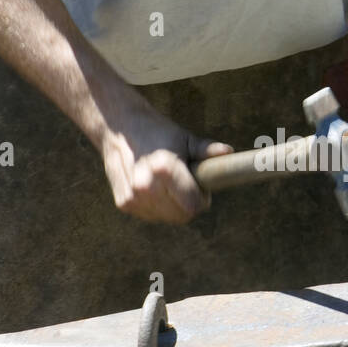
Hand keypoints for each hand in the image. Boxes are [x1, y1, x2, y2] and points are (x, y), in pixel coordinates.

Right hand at [100, 102, 231, 223]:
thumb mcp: (184, 138)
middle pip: (182, 215)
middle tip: (187, 184)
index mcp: (164, 169)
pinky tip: (154, 187)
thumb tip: (229, 151)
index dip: (202, 199)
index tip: (201, 186)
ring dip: (173, 206)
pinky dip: (158, 206)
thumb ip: (206, 150)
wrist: (119, 129)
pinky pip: (152, 214)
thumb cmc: (157, 132)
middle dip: (190, 204)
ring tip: (170, 183)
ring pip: (167, 217)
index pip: (193, 205)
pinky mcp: (124, 204)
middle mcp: (146, 187)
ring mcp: (134, 197)